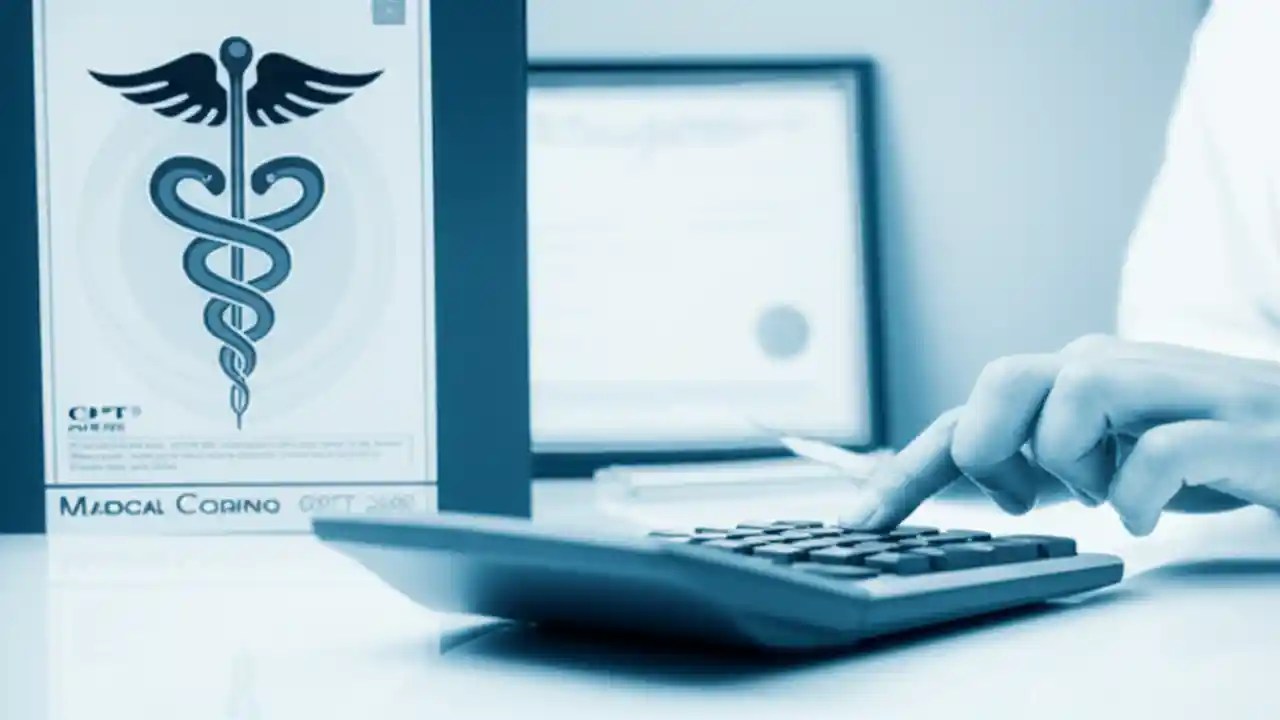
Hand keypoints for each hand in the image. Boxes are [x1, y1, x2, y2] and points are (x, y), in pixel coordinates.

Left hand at [846, 335, 1279, 534]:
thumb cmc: (1204, 447)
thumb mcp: (1103, 456)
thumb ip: (1042, 458)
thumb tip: (971, 478)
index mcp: (1072, 379)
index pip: (968, 414)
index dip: (907, 468)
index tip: (863, 520)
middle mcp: (1113, 368)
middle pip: (1006, 377)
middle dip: (990, 447)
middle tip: (1023, 495)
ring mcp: (1175, 389)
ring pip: (1076, 393)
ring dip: (1074, 460)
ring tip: (1108, 493)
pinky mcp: (1233, 424)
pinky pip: (1161, 448)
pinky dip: (1141, 491)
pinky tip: (1149, 512)